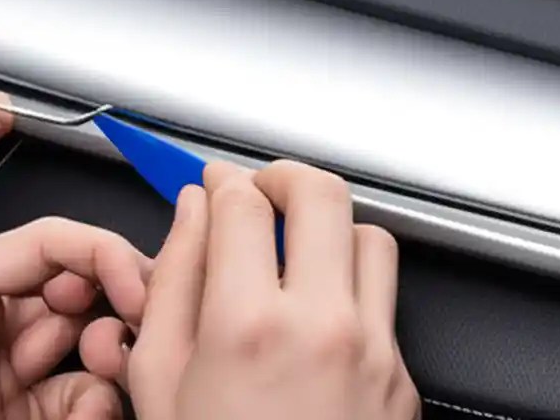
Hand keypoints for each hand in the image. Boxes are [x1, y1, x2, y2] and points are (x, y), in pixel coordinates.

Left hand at [0, 218, 150, 419]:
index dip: (100, 254)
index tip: (139, 290)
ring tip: (116, 376)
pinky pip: (77, 392)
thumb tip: (106, 354)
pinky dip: (97, 401)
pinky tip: (93, 415)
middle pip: (69, 286)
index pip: (40, 244)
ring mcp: (3, 375)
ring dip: (110, 357)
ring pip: (83, 341)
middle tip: (136, 332)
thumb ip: (11, 323)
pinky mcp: (21, 415)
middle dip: (113, 304)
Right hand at [91, 161, 419, 419]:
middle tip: (259, 191)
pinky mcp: (401, 378)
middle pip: (322, 196)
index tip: (213, 186)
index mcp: (249, 324)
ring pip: (369, 237)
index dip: (221, 182)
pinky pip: (385, 299)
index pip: (243, 204)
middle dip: (283, 178)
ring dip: (328, 228)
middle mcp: (323, 328)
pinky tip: (316, 311)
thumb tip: (189, 217)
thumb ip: (172, 283)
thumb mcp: (158, 380)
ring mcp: (373, 352)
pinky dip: (352, 284)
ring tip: (294, 250)